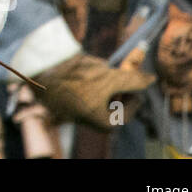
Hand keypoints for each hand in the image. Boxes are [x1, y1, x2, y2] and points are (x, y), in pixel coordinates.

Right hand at [34, 52, 155, 130]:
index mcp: (104, 123)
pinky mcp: (69, 98)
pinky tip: (80, 68)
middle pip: (115, 101)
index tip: (133, 79)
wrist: (40, 74)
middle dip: (114, 83)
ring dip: (101, 77)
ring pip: (100, 92)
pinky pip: (86, 88)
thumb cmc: (77, 81)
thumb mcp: (110, 78)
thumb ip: (133, 80)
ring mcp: (80, 109)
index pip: (130, 110)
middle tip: (113, 71)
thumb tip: (152, 79)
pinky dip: (88, 77)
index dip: (134, 93)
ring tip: (93, 68)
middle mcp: (93, 119)